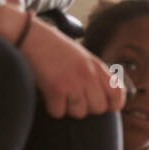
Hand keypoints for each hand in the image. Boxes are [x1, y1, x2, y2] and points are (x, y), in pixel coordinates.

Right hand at [0, 2, 123, 119]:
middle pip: (98, 109)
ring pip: (79, 113)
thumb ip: (96, 75)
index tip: (104, 105)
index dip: (112, 105)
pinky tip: (49, 95)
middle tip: (74, 97)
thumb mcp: (83, 57)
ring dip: (68, 108)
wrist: (31, 36)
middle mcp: (88, 74)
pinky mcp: (55, 88)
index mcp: (97, 66)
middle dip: (86, 108)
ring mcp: (73, 82)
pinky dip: (52, 108)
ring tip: (61, 94)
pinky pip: (59, 112)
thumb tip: (105, 99)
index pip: (117, 94)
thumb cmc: (55, 48)